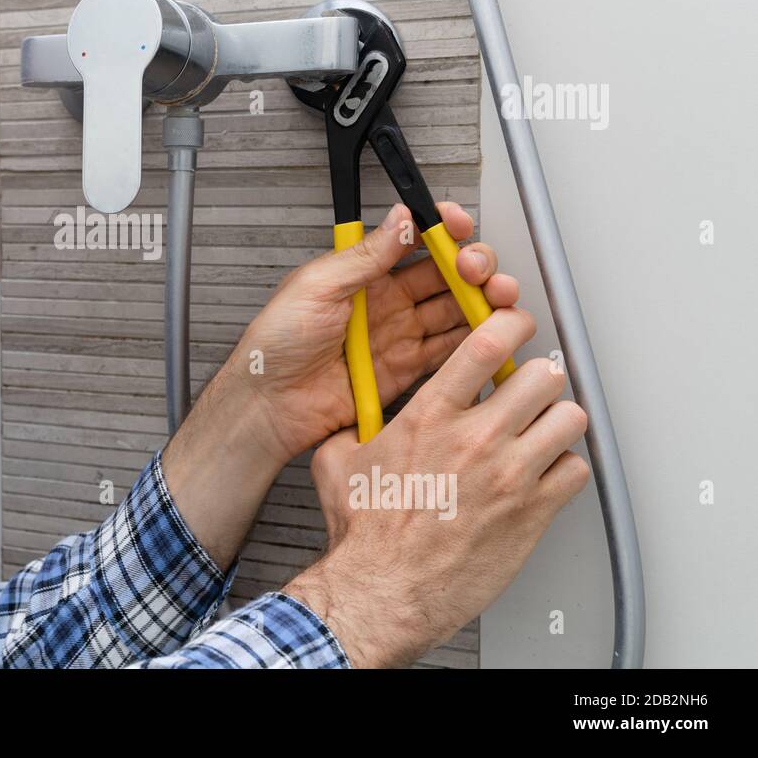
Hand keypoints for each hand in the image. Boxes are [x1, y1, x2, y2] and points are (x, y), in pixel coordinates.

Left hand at [226, 201, 518, 464]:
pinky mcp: (406, 370)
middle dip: (472, 265)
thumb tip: (401, 217)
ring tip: (498, 298)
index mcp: (362, 273)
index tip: (457, 225)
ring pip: (455, 310)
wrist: (269, 405)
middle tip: (476, 271)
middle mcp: (386, 300)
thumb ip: (364, 256)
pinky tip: (489, 333)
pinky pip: (449, 352)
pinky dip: (473, 342)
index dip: (441, 229)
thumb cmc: (275, 344)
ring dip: (482, 300)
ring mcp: (399, 334)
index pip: (413, 241)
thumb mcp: (316, 287)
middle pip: (445, 274)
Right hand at [281, 306, 590, 666]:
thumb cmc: (364, 536)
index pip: (487, 342)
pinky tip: (544, 476)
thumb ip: (357, 428)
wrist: (382, 591)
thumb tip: (360, 415)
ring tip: (541, 431)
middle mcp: (475, 438)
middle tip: (530, 389)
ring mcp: (509, 475)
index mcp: (429, 415)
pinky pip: (577, 471)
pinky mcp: (532, 512)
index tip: (514, 326)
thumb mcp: (339, 462)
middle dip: (539, 378)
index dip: (510, 324)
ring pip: (569, 418)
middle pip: (543, 375)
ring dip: (557, 422)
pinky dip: (566, 470)